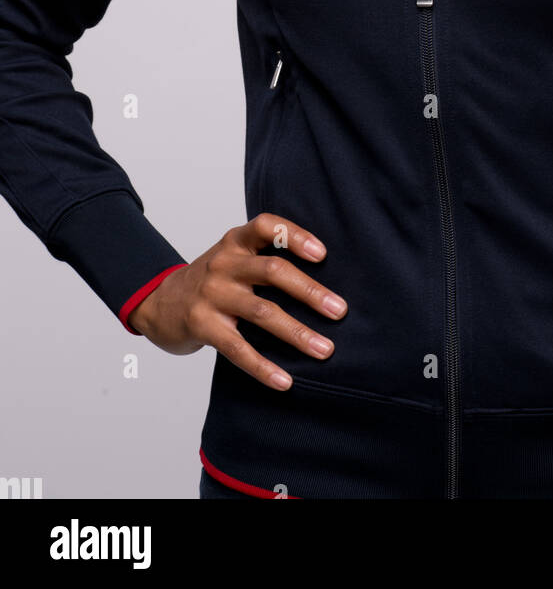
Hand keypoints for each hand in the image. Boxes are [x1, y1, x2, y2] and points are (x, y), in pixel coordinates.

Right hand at [128, 213, 346, 389]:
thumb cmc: (212, 280)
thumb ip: (266, 258)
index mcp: (236, 241)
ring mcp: (212, 294)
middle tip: (340, 310)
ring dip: (297, 332)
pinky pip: (237, 348)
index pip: (266, 226)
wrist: (158, 302)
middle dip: (310, 292)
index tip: (323, 254)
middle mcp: (224, 263)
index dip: (295, 236)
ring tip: (325, 349)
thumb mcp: (233, 257)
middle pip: (273, 271)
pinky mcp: (202, 325)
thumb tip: (324, 283)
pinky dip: (263, 367)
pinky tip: (285, 381)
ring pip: (262, 312)